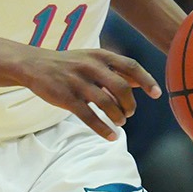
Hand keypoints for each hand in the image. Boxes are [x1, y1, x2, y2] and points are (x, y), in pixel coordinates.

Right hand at [16, 48, 159, 140]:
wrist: (35, 65)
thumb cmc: (69, 64)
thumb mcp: (93, 60)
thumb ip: (116, 70)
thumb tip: (142, 83)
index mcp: (100, 56)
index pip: (130, 66)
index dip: (146, 80)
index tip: (157, 94)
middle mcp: (91, 67)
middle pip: (121, 88)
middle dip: (130, 104)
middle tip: (129, 113)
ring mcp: (78, 82)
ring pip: (106, 104)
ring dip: (118, 117)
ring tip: (120, 122)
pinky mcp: (66, 98)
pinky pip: (89, 117)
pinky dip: (103, 129)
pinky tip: (111, 136)